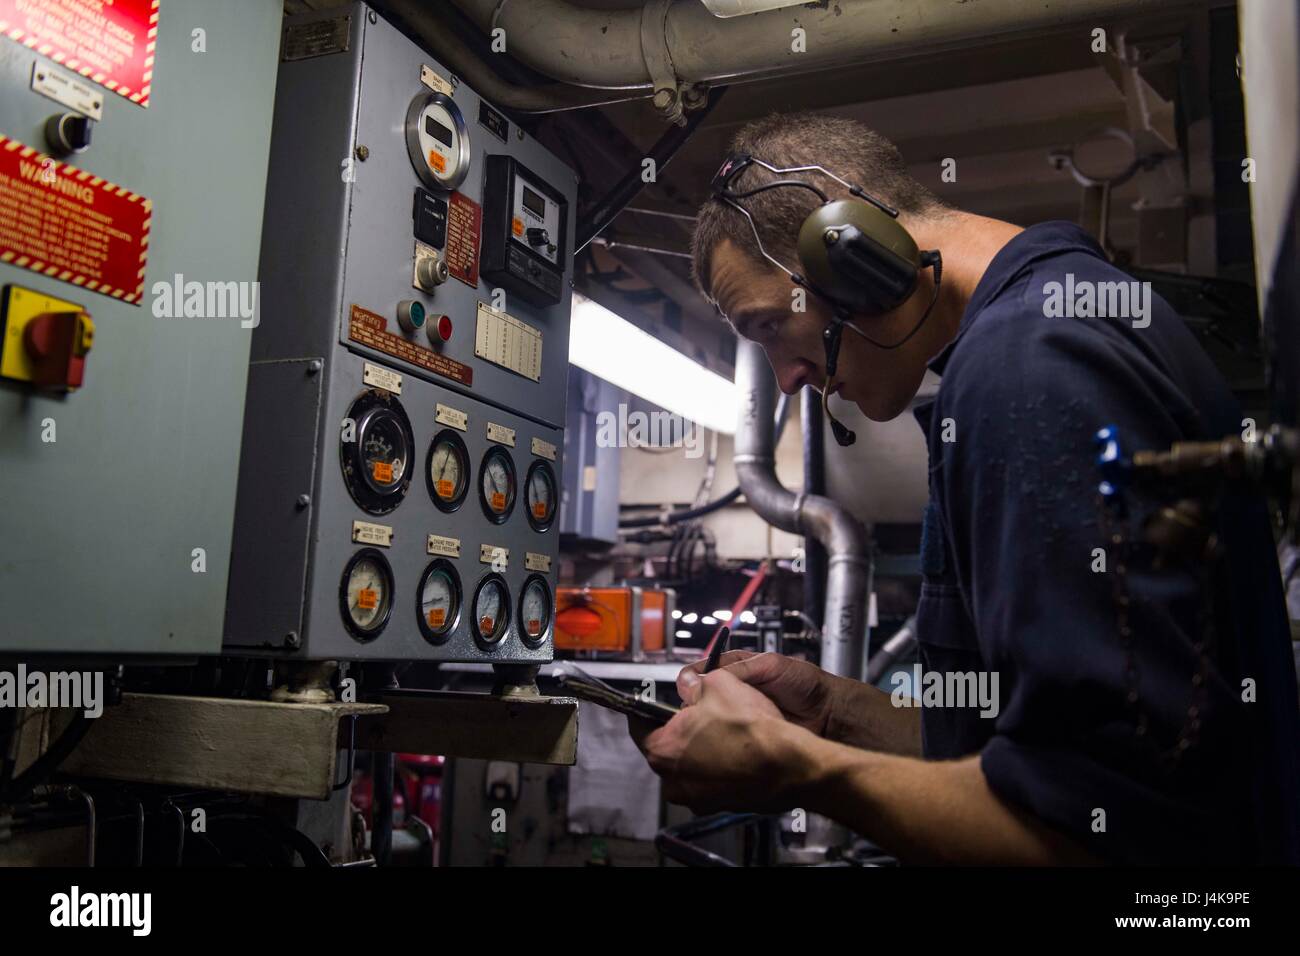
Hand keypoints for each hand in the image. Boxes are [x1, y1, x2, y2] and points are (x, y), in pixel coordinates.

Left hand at [630, 669, 816, 814]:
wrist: (790, 766)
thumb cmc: (753, 731)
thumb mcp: (718, 684)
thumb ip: (695, 684)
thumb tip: (690, 683)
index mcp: (663, 750)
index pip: (638, 726)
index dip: (647, 709)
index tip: (652, 703)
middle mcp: (674, 781)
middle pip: (666, 748)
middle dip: (680, 729)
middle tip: (699, 712)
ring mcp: (697, 798)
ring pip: (690, 765)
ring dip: (700, 749)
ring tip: (724, 730)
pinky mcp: (720, 805)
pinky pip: (711, 780)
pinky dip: (719, 766)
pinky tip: (737, 750)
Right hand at [678, 651, 836, 736]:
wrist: (828, 713)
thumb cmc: (805, 683)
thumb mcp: (771, 665)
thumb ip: (739, 668)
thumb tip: (704, 675)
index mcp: (737, 668)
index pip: (701, 672)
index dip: (691, 681)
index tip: (686, 690)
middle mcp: (735, 691)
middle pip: (701, 698)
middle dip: (695, 705)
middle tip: (697, 712)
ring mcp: (740, 714)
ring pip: (711, 720)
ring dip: (707, 723)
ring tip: (710, 726)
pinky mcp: (748, 734)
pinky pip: (727, 736)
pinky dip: (722, 738)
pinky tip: (723, 740)